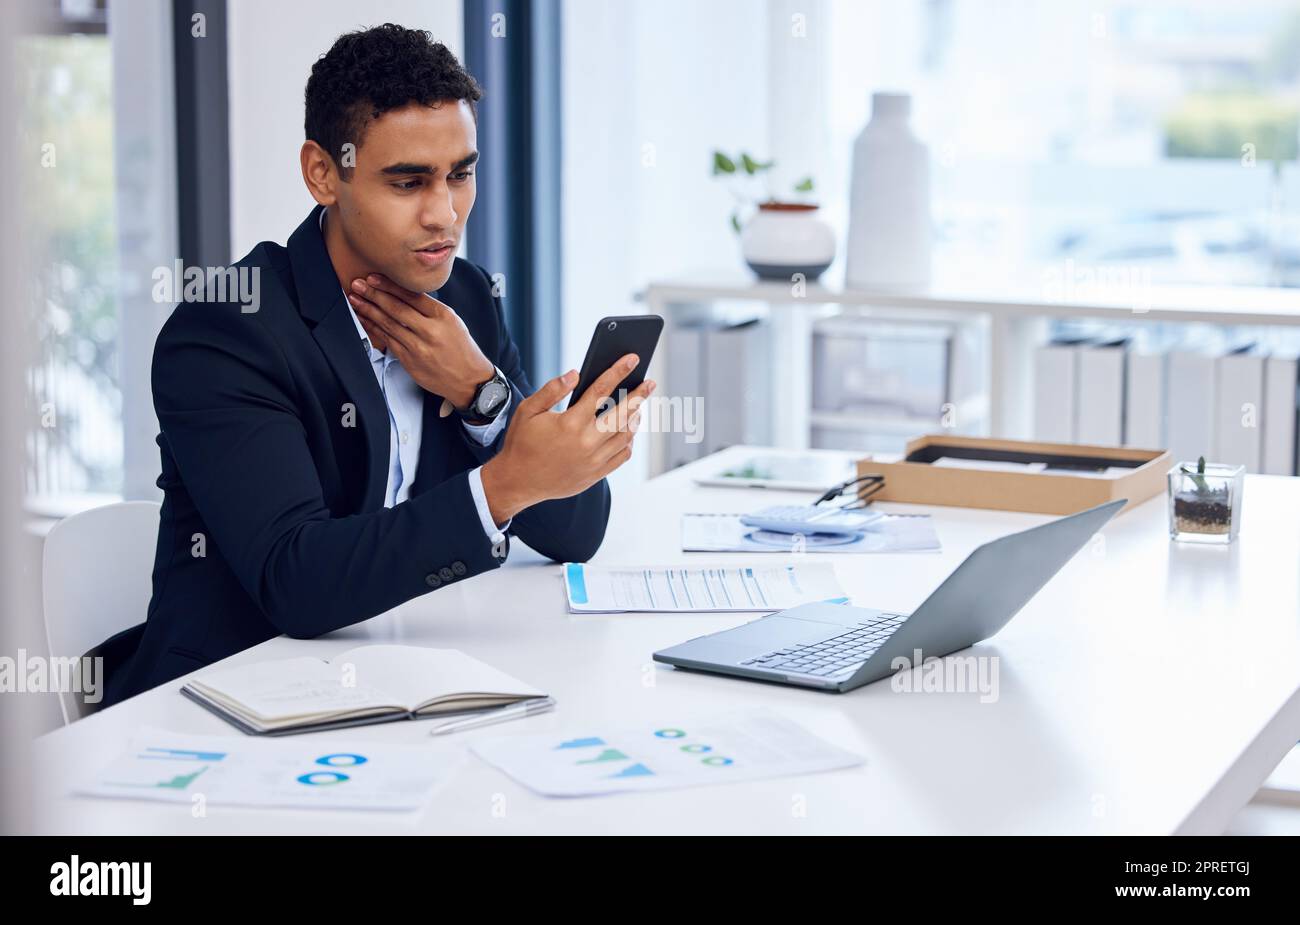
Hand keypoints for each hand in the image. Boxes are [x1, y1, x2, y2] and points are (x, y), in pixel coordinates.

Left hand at [346, 274, 493, 407]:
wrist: (469, 379)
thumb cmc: (461, 348)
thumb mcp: (453, 322)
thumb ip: (429, 309)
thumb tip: (402, 294)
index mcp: (443, 316)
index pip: (412, 296)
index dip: (389, 285)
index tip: (373, 277)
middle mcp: (431, 331)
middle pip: (396, 309)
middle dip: (374, 294)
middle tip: (357, 284)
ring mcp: (419, 348)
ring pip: (388, 325)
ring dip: (369, 310)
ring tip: (355, 299)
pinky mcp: (410, 361)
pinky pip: (388, 341)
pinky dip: (374, 329)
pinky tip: (365, 319)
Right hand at [480, 354, 654, 523]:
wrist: (517, 482)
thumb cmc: (521, 443)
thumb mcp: (528, 410)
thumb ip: (552, 389)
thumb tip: (575, 373)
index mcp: (570, 422)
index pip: (601, 390)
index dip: (619, 371)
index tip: (633, 359)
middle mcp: (586, 442)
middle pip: (623, 413)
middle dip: (639, 394)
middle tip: (650, 383)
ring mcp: (594, 460)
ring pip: (626, 435)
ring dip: (635, 417)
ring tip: (638, 405)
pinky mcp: (595, 474)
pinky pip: (622, 456)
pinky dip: (629, 441)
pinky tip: (628, 431)